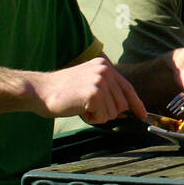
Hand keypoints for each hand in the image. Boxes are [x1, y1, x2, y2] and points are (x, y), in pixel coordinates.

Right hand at [31, 57, 146, 123]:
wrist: (40, 91)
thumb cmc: (62, 92)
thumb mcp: (89, 85)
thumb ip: (108, 93)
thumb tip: (128, 111)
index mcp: (104, 66)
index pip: (127, 87)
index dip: (136, 103)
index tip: (143, 114)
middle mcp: (105, 70)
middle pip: (122, 104)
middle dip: (107, 112)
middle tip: (88, 107)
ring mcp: (100, 81)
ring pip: (114, 112)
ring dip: (98, 115)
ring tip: (81, 105)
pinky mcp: (94, 93)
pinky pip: (103, 116)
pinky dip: (92, 118)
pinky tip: (79, 109)